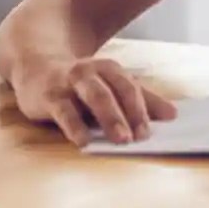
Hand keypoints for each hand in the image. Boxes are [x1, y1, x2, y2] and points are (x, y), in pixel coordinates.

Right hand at [10, 56, 176, 146]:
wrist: (36, 65)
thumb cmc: (80, 83)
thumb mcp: (110, 87)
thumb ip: (141, 100)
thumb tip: (172, 114)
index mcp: (111, 69)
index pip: (133, 88)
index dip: (146, 108)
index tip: (160, 128)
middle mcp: (93, 71)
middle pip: (117, 90)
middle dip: (132, 113)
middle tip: (143, 136)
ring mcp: (70, 82)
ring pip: (95, 96)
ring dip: (110, 118)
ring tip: (122, 139)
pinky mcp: (49, 96)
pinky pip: (64, 111)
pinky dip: (75, 127)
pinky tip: (84, 142)